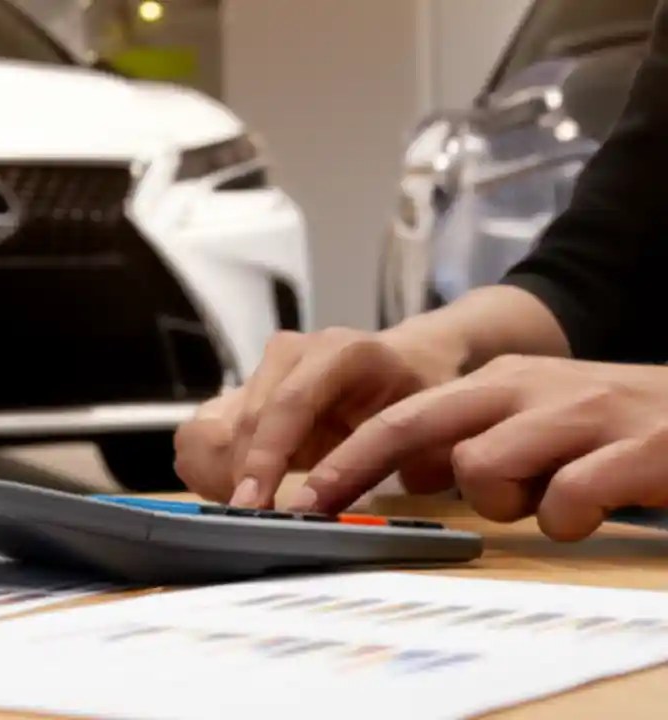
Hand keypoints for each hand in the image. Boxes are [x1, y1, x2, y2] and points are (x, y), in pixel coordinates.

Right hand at [173, 327, 463, 505]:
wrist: (406, 365)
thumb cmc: (422, 401)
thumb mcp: (431, 426)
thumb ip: (412, 458)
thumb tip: (389, 495)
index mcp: (343, 353)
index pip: (289, 403)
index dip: (266, 457)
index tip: (254, 507)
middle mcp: (294, 351)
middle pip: (247, 421)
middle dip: (243, 479)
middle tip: (249, 527)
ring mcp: (263, 367)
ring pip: (217, 428)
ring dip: (222, 476)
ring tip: (252, 512)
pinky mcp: (244, 388)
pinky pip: (203, 431)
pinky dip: (211, 469)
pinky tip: (243, 492)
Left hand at [301, 356, 667, 540]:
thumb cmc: (616, 428)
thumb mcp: (537, 421)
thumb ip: (474, 439)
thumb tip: (409, 471)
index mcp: (498, 384)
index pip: (400, 418)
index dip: (343, 458)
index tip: (298, 499)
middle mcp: (527, 390)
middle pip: (412, 426)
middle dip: (352, 469)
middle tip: (319, 509)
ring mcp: (580, 415)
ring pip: (481, 466)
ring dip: (501, 501)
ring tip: (550, 498)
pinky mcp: (636, 449)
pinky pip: (565, 499)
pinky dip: (567, 518)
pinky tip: (591, 510)